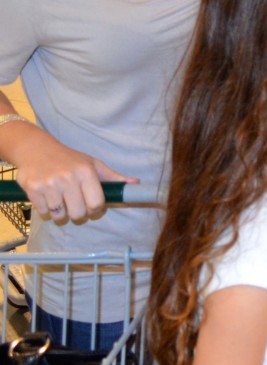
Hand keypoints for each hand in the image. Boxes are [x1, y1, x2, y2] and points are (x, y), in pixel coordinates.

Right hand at [12, 128, 137, 221]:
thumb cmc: (70, 159)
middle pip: (78, 213)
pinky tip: (49, 199)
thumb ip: (113, 177)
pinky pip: (43, 212)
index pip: (96, 203)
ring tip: (61, 201)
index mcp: (86, 171)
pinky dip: (47, 211)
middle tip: (75, 205)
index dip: (95, 210)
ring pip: (60, 216)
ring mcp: (49, 184)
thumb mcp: (93, 164)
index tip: (92, 207)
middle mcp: (68, 177)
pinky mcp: (33, 189)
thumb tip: (136, 184)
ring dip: (61, 214)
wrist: (36, 149)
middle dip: (78, 214)